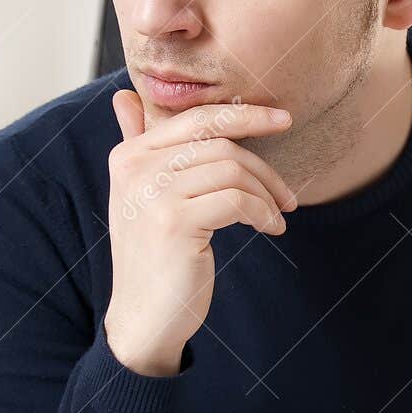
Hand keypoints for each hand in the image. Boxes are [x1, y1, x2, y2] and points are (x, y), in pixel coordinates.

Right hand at [104, 90, 295, 374]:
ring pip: (233, 170)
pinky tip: (270, 229)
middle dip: (264, 167)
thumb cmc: (155, 256)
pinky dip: (262, 213)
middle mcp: (135, 168)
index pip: (197, 118)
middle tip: (288, 194)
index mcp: (128, 156)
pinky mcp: (175, 223)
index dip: (245, 116)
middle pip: (220, 143)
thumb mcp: (141, 196)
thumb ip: (136, 145)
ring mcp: (153, 194)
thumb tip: (123, 95)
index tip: (283, 121)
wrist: (144, 316)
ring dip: (266, 195)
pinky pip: (237, 201)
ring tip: (276, 217)